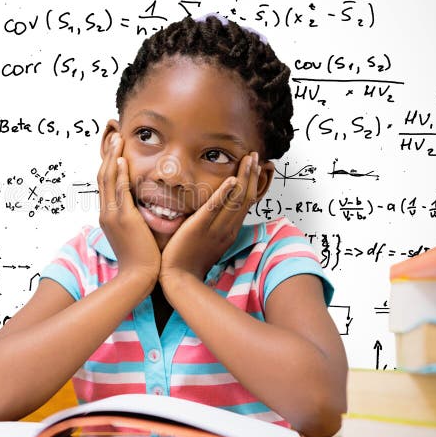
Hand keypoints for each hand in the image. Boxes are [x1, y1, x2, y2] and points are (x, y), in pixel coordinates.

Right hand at [97, 133, 160, 282]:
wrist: (138, 277)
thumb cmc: (141, 258)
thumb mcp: (134, 234)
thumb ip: (135, 218)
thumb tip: (144, 207)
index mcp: (108, 215)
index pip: (105, 183)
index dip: (108, 163)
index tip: (114, 148)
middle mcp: (106, 212)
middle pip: (102, 176)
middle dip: (107, 154)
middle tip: (113, 134)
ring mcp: (112, 215)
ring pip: (107, 179)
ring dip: (111, 157)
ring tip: (116, 138)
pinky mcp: (123, 219)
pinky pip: (118, 191)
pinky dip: (118, 174)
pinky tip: (120, 160)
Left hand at [159, 152, 260, 285]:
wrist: (178, 280)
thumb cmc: (189, 262)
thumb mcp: (209, 242)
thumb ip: (214, 226)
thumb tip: (217, 213)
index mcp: (229, 231)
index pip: (246, 203)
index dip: (253, 184)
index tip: (256, 168)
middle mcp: (227, 229)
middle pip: (245, 198)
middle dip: (251, 175)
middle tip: (255, 156)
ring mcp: (214, 228)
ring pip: (235, 200)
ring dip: (243, 178)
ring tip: (248, 160)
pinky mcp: (199, 228)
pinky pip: (214, 208)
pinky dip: (223, 193)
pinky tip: (230, 180)